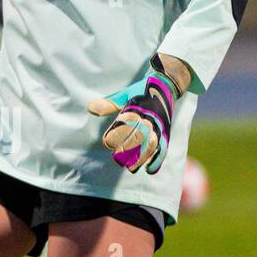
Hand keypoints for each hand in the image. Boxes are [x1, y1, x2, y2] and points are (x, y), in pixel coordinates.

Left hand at [88, 54, 185, 174]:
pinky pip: (164, 147)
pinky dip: (158, 160)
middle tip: (116, 158)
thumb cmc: (141, 91)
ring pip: (152, 144)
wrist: (166, 85)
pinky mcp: (166, 133)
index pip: (128, 122)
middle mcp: (151, 117)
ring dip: (142, 158)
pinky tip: (149, 171)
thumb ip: (109, 104)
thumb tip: (90, 108)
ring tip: (130, 168)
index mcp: (139, 107)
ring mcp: (160, 126)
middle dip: (128, 149)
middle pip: (140, 136)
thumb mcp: (125, 95)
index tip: (107, 142)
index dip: (117, 134)